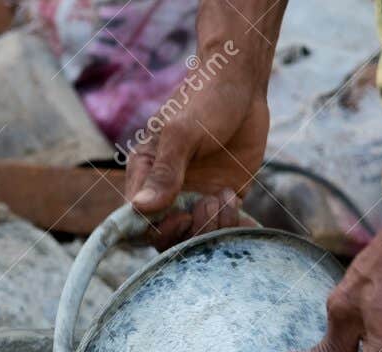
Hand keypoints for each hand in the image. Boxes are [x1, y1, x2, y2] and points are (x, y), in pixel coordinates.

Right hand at [124, 64, 268, 249]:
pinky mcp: (223, 197)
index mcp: (145, 177)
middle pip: (167, 238)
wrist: (242, 83)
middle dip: (189, 232)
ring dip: (214, 226)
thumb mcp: (182, 133)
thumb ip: (165, 172)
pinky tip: (243, 215)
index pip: (138, 222)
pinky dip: (234, 230)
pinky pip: (224, 228)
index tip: (180, 217)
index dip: (157, 231)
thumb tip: (140, 209)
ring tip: (226, 195)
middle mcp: (167, 193)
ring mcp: (196, 197)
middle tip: (208, 204)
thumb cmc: (204, 99)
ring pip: (196, 237)